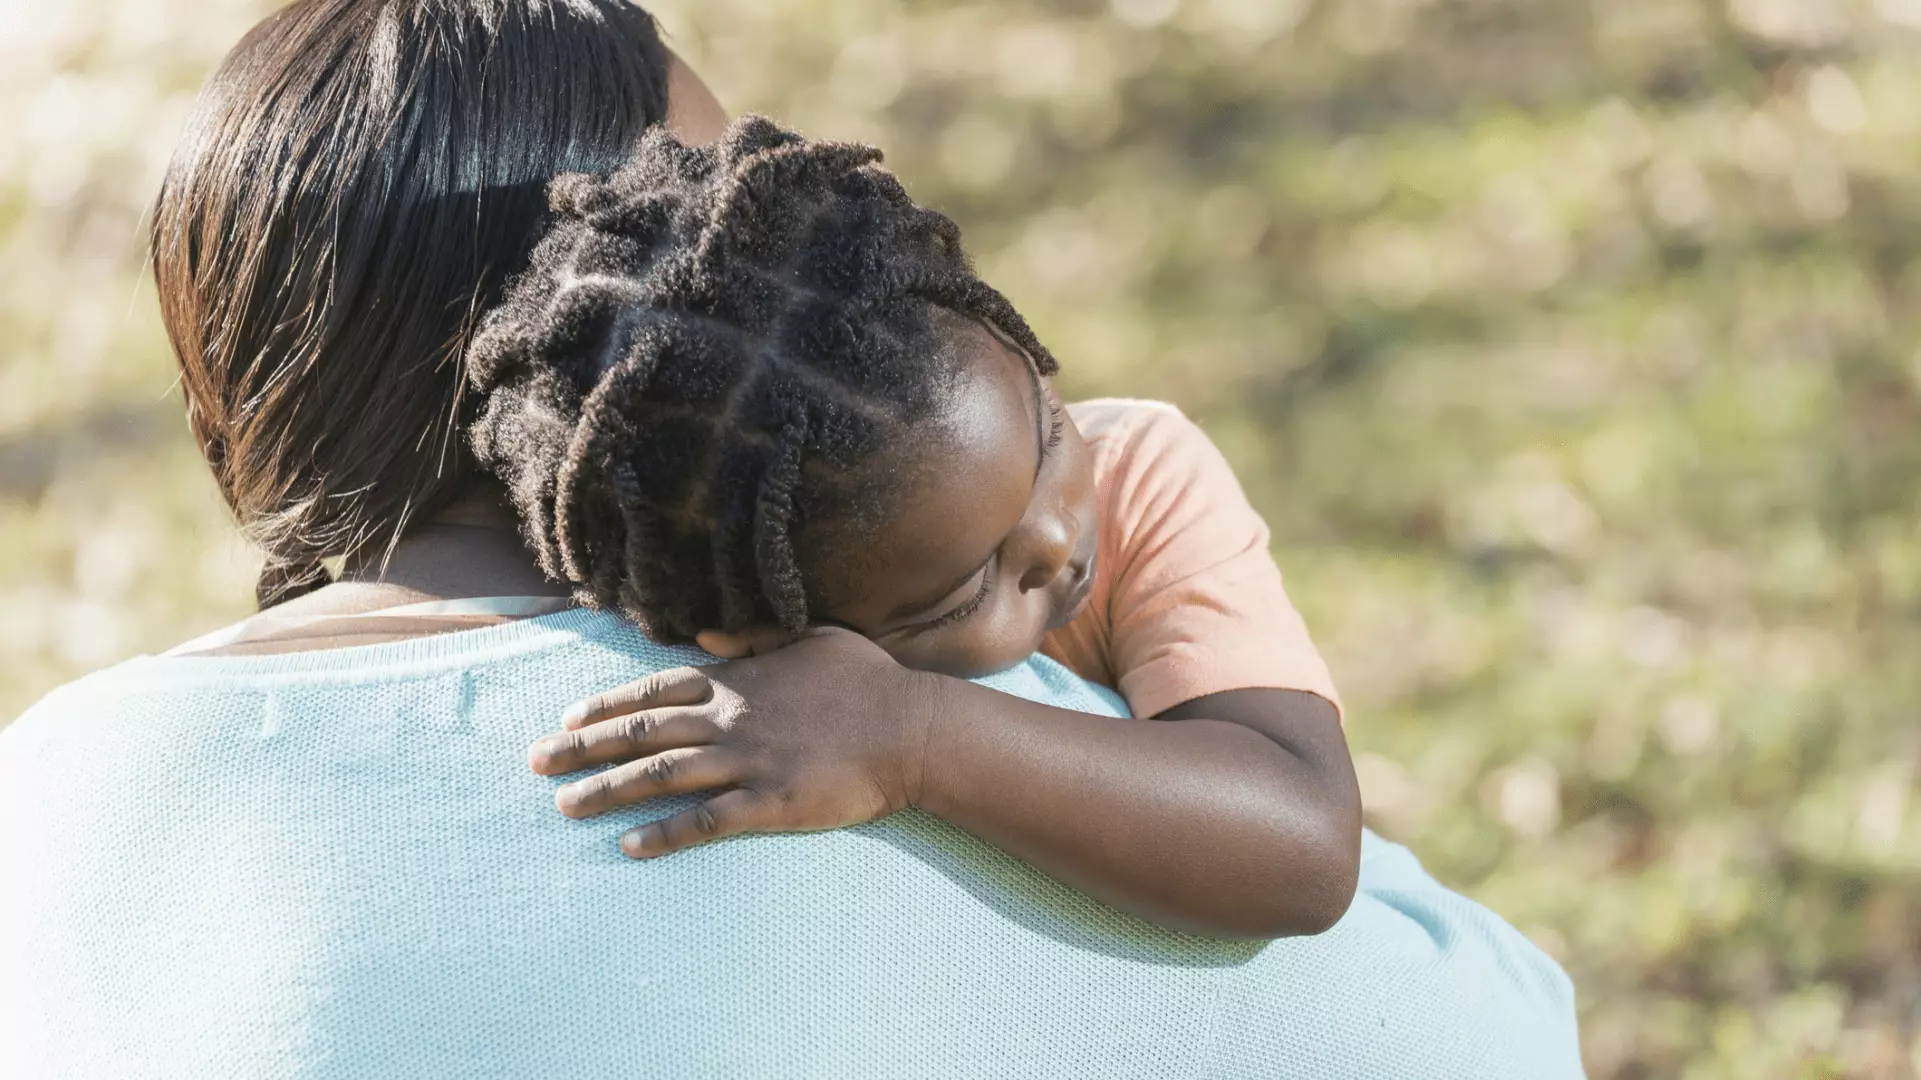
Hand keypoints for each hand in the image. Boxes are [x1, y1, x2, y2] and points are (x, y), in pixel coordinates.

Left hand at [528, 627, 935, 857]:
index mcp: (738, 681)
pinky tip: (628, 846)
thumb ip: (752, 638)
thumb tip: (704, 639)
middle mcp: (731, 720)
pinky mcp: (769, 804)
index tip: (567, 719)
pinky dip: (664, 834)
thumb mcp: (810, 638)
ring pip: (660, 776)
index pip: (655, 691)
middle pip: (641, 733)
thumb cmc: (868, 680)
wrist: (913, 729)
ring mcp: (747, 762)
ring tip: (564, 805)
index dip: (606, 705)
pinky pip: (705, 822)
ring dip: (607, 790)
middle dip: (582, 748)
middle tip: (535, 763)